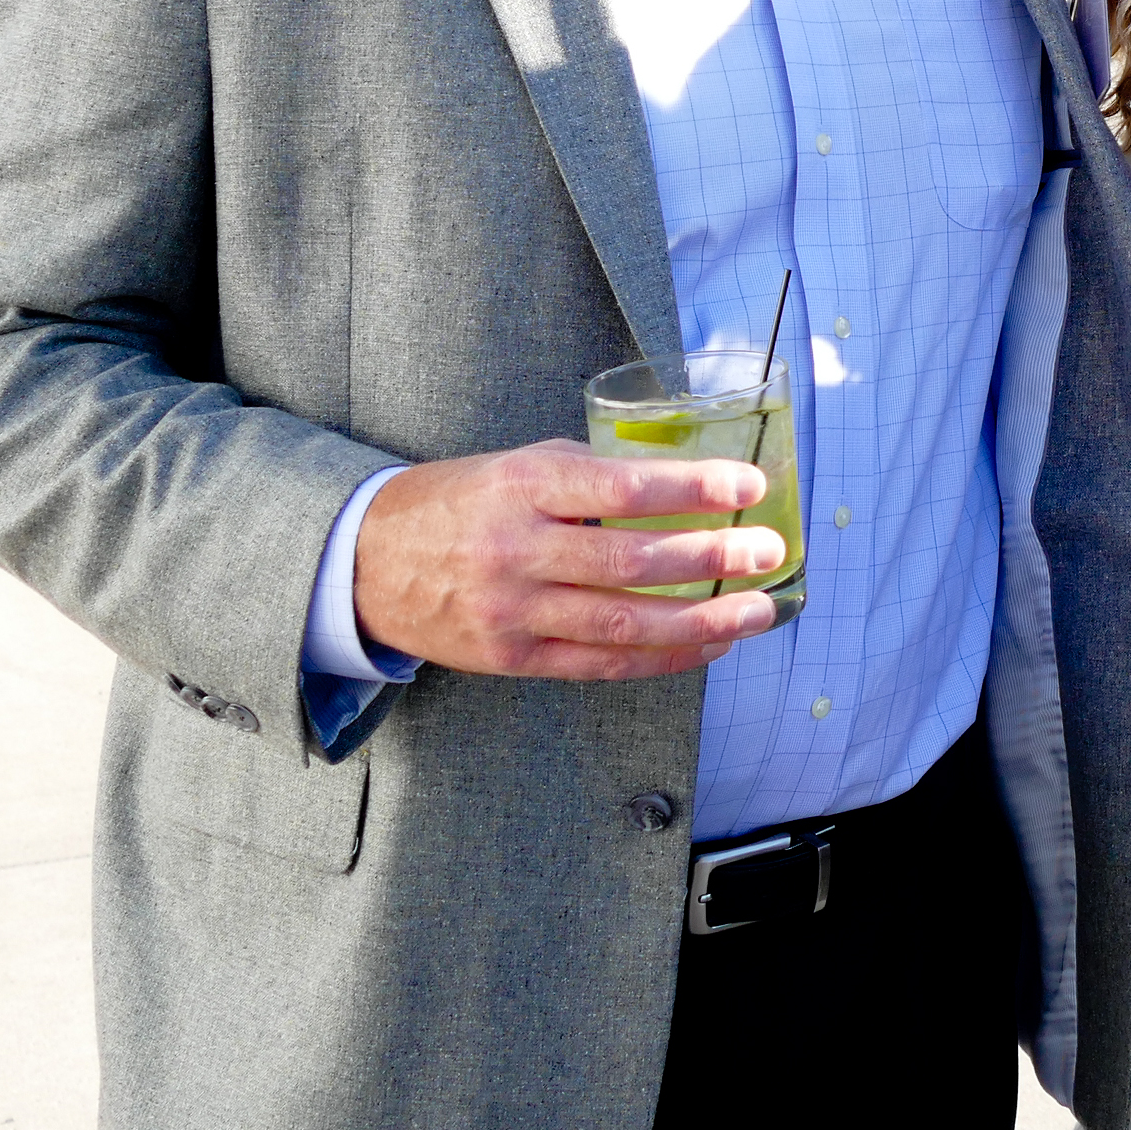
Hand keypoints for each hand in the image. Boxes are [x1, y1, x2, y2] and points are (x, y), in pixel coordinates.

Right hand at [354, 441, 787, 679]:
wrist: (363, 561)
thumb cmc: (459, 503)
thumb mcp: (516, 466)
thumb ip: (591, 474)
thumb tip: (686, 483)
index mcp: (522, 486)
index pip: (622, 487)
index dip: (693, 487)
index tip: (749, 484)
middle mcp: (517, 550)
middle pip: (632, 560)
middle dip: (711, 557)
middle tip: (767, 551)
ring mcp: (513, 611)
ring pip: (624, 623)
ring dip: (702, 620)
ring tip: (756, 611)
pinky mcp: (512, 658)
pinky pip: (600, 663)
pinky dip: (662, 657)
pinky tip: (708, 645)